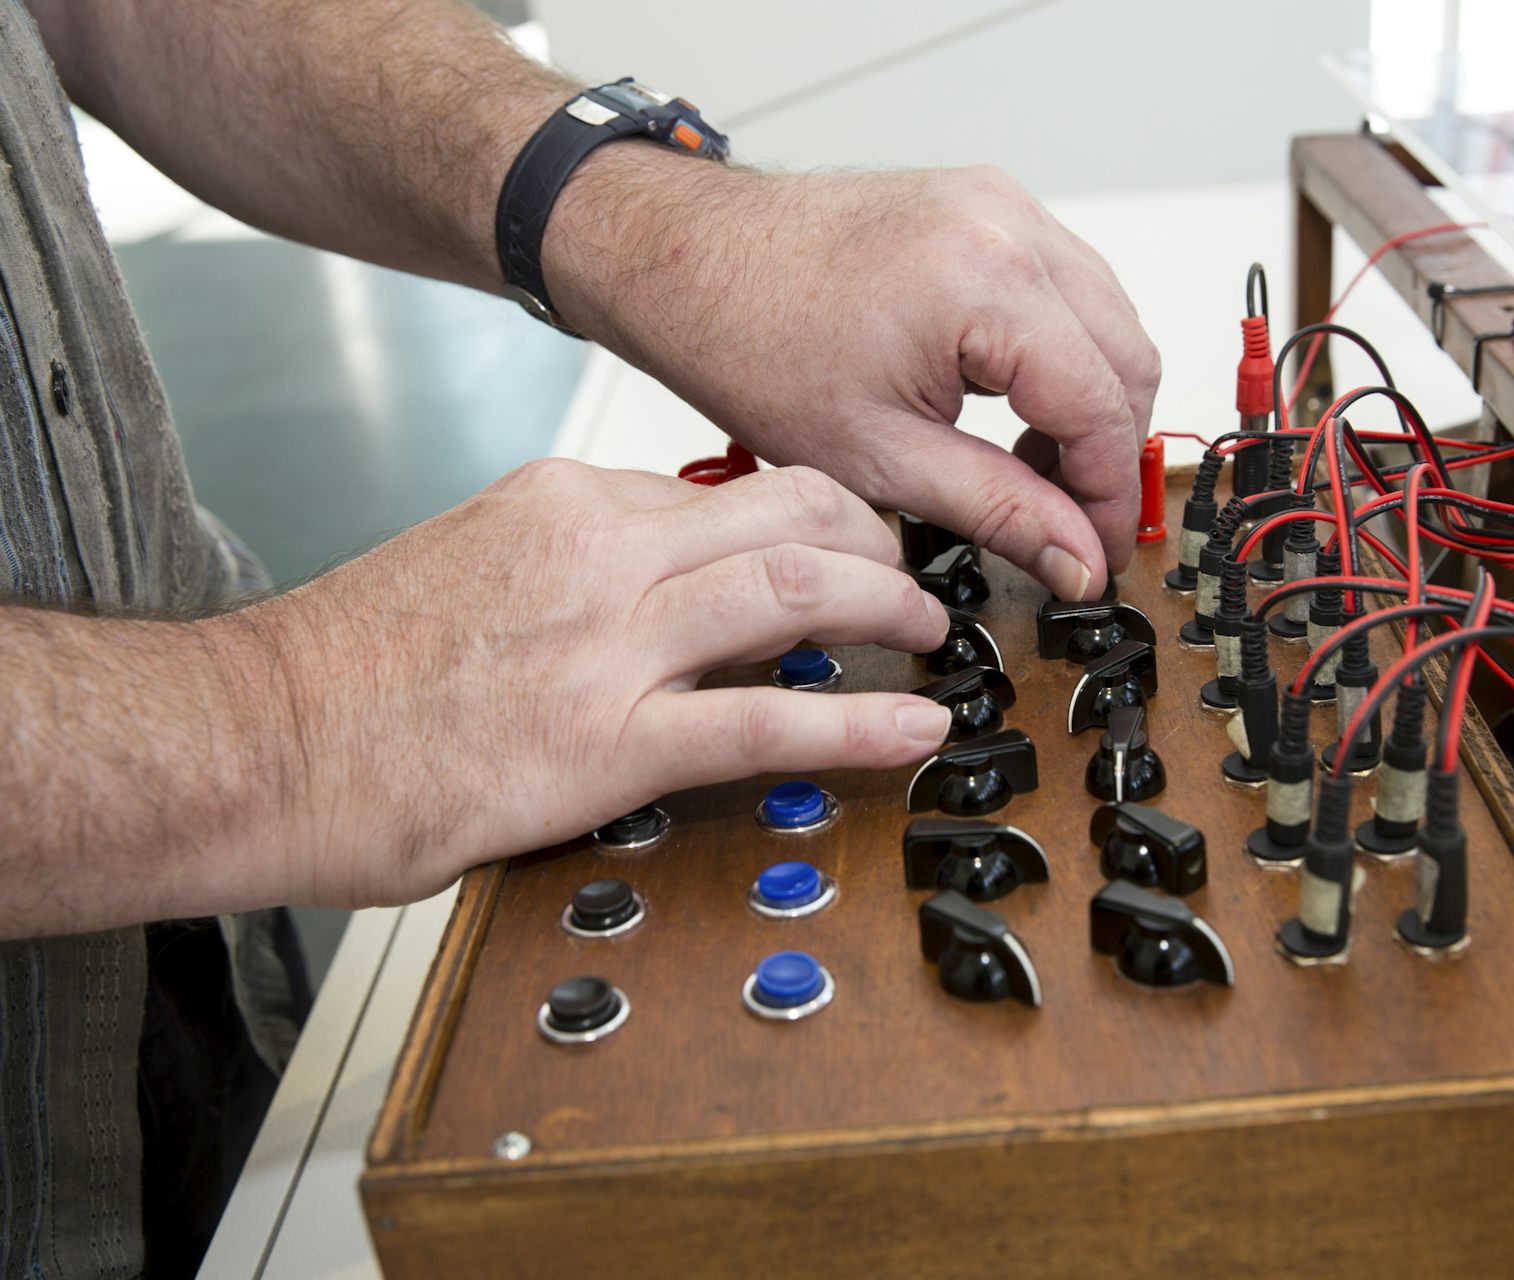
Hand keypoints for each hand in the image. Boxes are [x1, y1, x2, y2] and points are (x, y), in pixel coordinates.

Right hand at [245, 462, 951, 906]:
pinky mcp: (603, 742)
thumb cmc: (348, 666)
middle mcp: (597, 550)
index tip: (844, 540)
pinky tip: (910, 729)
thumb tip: (659, 574)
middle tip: (908, 573)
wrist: (255, 739)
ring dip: (885, 608)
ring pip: (794, 592)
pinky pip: (764, 722)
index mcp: (564, 501)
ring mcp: (606, 644)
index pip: (724, 489)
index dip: (808, 516)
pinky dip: (855, 724)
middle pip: (786, 513)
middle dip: (872, 539)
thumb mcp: (469, 557)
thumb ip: (570, 555)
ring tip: (927, 633)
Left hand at [546, 161, 1160, 600]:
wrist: (684, 260)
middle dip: (1108, 454)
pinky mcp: (986, 204)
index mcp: (988, 283)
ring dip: (1091, 403)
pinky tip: (1017, 408)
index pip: (1102, 408)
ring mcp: (1003, 205)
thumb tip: (1075, 560)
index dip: (1110, 498)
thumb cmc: (747, 337)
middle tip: (1074, 528)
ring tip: (1036, 475)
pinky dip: (1063, 353)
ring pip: (1109, 320)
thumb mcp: (878, 456)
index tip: (1100, 555)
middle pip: (1127, 360)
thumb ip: (998, 511)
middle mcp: (1009, 226)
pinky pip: (1068, 286)